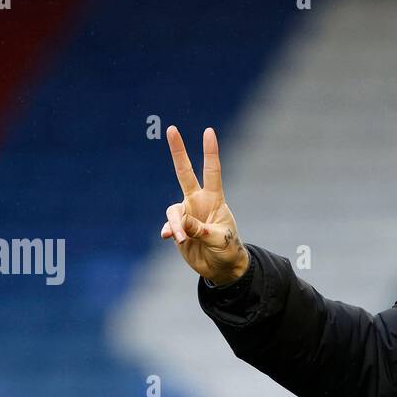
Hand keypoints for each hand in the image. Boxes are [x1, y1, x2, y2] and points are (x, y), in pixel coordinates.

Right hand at [160, 124, 248, 285]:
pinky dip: (170, 231)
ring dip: (176, 224)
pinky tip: (170, 237)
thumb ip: (201, 231)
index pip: (212, 171)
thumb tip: (180, 224)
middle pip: (184, 173)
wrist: (221, 268)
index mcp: (214, 200)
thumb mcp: (220, 241)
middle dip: (178, 151)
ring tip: (181, 238)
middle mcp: (198, 202)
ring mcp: (187, 215)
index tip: (208, 131)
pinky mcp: (178, 229)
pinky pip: (169, 226)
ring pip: (173, 211)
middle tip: (171, 128)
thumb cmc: (227, 251)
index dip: (210, 152)